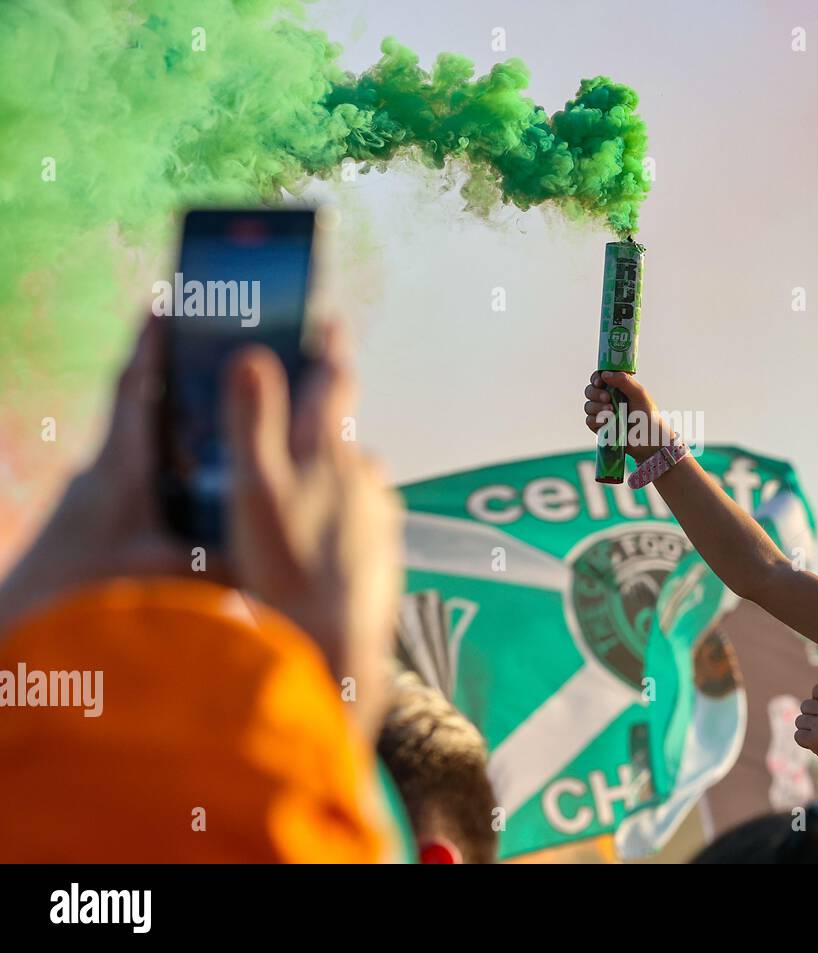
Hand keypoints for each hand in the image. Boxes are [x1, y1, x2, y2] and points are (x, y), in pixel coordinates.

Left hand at [0, 316, 197, 634]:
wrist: (18, 639)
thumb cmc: (88, 604)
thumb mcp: (168, 577)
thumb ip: (225, 562)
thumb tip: (287, 553)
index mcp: (119, 471)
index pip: (135, 389)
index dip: (151, 344)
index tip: (162, 301)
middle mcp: (98, 479)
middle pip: (145, 420)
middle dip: (179, 396)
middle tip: (216, 370)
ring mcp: (89, 506)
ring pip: (141, 462)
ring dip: (173, 452)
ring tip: (216, 448)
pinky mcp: (86, 535)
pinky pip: (134, 496)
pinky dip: (162, 490)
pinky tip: (188, 512)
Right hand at [223, 326, 401, 739]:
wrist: (336, 646)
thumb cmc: (286, 568)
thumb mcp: (254, 490)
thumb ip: (252, 421)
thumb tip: (253, 356)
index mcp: (330, 451)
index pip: (333, 382)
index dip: (329, 348)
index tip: (331, 320)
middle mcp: (365, 476)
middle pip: (344, 434)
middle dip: (322, 423)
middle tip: (295, 422)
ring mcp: (380, 517)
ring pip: (356, 480)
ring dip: (332, 476)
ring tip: (299, 492)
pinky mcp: (386, 554)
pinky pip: (363, 521)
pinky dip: (341, 520)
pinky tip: (319, 542)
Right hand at [582, 369, 677, 464]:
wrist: (649, 439)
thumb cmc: (648, 415)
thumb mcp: (639, 394)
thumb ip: (624, 381)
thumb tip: (604, 374)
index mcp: (617, 388)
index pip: (599, 378)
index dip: (596, 378)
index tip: (600, 382)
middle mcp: (608, 400)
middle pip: (590, 391)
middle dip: (596, 394)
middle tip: (608, 398)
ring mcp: (603, 414)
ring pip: (588, 406)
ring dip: (597, 407)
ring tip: (612, 412)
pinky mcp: (601, 428)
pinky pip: (589, 421)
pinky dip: (596, 420)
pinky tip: (607, 422)